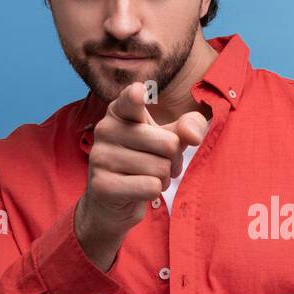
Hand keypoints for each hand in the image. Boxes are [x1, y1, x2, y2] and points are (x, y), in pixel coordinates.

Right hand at [75, 81, 209, 266]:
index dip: (136, 96)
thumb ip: (189, 127)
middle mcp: (105, 129)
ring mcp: (100, 157)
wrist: (113, 202)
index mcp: (120, 112)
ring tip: (148, 178)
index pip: (130, 100)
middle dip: (174, 160)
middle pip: (169, 144)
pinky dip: (154, 192)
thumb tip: (193, 136)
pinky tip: (139, 191)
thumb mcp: (170, 139)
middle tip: (161, 165)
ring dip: (163, 179)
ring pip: (160, 168)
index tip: (139, 91)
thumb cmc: (145, 162)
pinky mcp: (102, 185)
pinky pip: (150, 187)